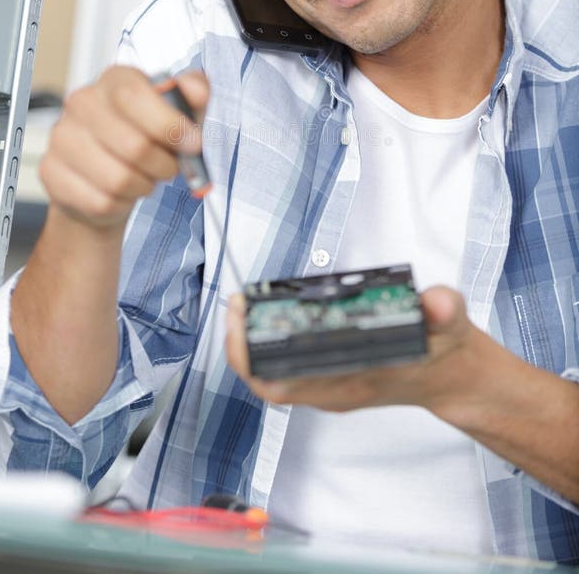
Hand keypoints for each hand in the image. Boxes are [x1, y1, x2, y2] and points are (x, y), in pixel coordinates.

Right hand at [39, 65, 209, 229]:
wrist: (104, 173)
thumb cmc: (145, 137)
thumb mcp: (179, 111)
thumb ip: (194, 94)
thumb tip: (197, 91)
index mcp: (114, 80)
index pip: (134, 96)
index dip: (169, 124)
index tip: (193, 143)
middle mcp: (82, 103)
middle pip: (134, 145)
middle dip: (164, 164)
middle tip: (169, 167)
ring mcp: (62, 137)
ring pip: (119, 179)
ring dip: (144, 186)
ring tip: (144, 178)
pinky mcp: (52, 172)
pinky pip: (101, 201)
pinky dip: (121, 204)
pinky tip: (121, 192)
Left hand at [226, 285, 479, 413]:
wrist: (454, 376)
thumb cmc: (446, 353)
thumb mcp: (451, 325)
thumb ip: (444, 311)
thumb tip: (436, 303)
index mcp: (356, 382)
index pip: (287, 385)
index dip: (253, 359)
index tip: (240, 324)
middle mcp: (336, 389)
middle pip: (270, 380)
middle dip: (243, 344)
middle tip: (237, 303)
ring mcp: (332, 384)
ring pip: (275, 374)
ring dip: (253, 343)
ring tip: (245, 306)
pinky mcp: (333, 374)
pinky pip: (288, 366)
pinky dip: (271, 343)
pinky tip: (268, 314)